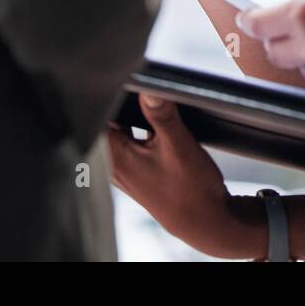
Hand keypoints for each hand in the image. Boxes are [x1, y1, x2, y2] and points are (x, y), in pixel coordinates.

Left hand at [106, 97, 263, 258]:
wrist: (205, 220)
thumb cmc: (191, 190)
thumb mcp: (178, 144)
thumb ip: (161, 113)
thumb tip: (149, 88)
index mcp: (115, 159)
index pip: (99, 117)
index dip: (112, 96)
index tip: (127, 85)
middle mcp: (114, 167)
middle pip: (111, 122)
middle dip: (128, 107)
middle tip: (147, 103)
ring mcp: (125, 171)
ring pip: (123, 131)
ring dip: (137, 121)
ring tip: (156, 120)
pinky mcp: (137, 173)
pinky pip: (132, 143)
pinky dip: (143, 134)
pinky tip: (160, 134)